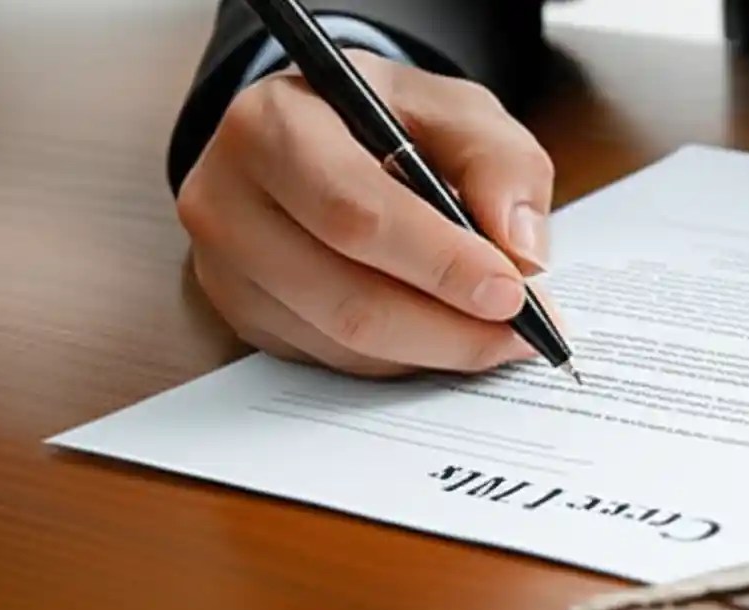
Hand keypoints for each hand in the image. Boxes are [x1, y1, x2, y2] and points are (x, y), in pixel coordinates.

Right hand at [177, 50, 553, 376]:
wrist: (320, 134)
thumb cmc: (387, 119)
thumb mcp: (454, 109)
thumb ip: (499, 163)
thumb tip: (521, 253)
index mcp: (271, 127)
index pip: (355, 213)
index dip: (440, 263)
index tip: (512, 293)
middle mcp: (228, 202)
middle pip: (347, 298)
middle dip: (450, 327)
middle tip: (521, 333)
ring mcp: (227, 271)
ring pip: (345, 343)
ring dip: (435, 350)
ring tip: (499, 335)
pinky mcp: (244, 318)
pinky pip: (336, 362)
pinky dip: (405, 358)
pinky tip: (447, 334)